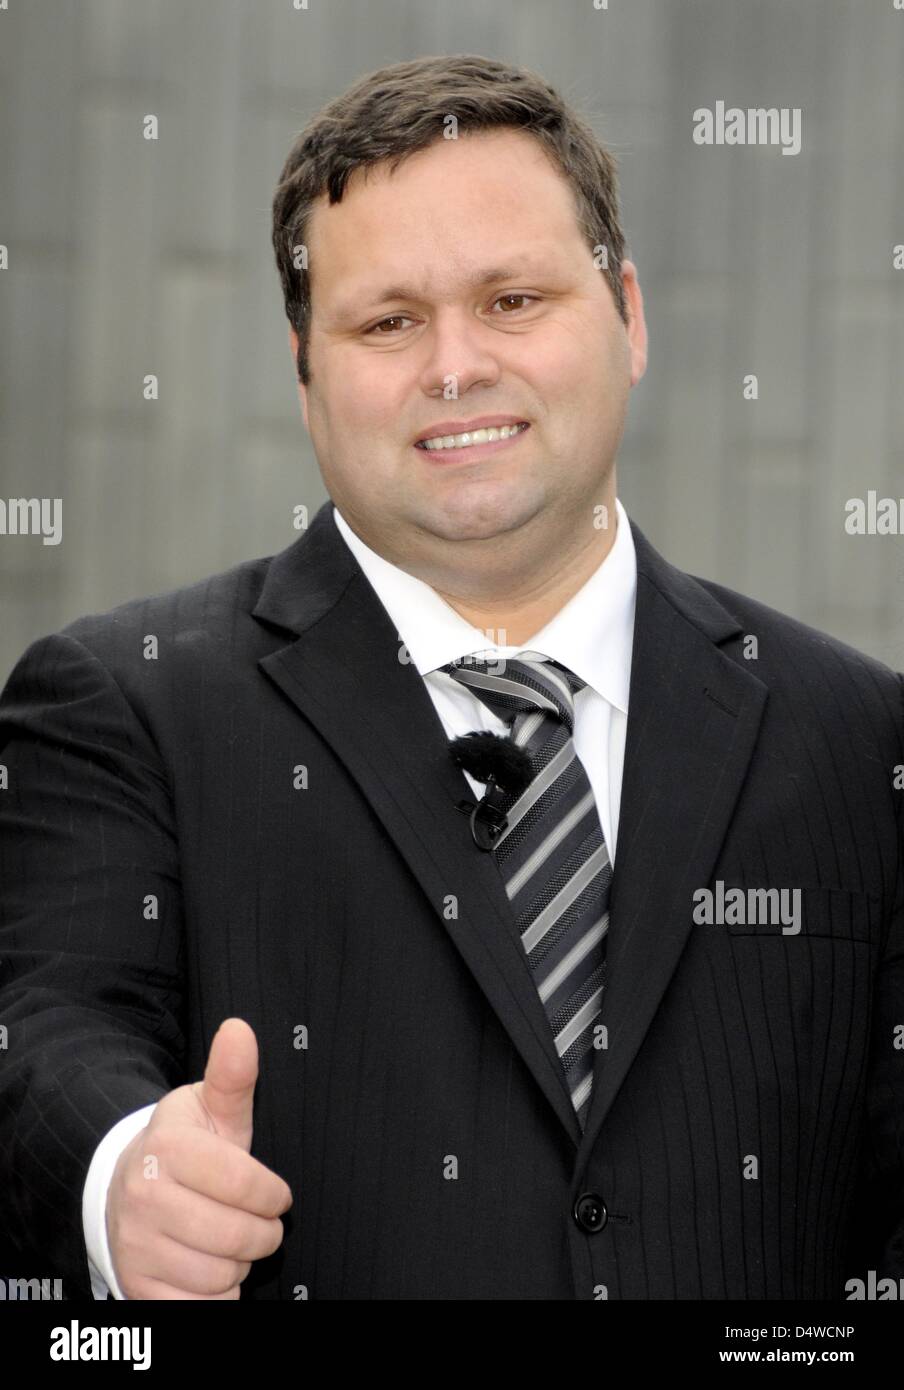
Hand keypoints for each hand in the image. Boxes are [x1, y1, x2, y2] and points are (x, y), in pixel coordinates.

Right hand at [106, 1017, 292, 1298]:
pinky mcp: (136, 1286)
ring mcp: (136, 1244)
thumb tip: (241, 1030)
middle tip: (260, 1223)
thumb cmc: (185, 1149)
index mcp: (167, 1147)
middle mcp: (143, 1196)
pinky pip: (199, 1307)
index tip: (278, 1195)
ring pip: (220, 1274)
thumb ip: (232, 1075)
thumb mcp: (211, 1109)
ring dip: (239, 1263)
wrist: (126, 1187)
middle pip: (236, 1235)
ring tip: (230, 1241)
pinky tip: (212, 1268)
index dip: (272, 1194)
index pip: (244, 1183)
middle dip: (262, 1233)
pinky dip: (218, 1295)